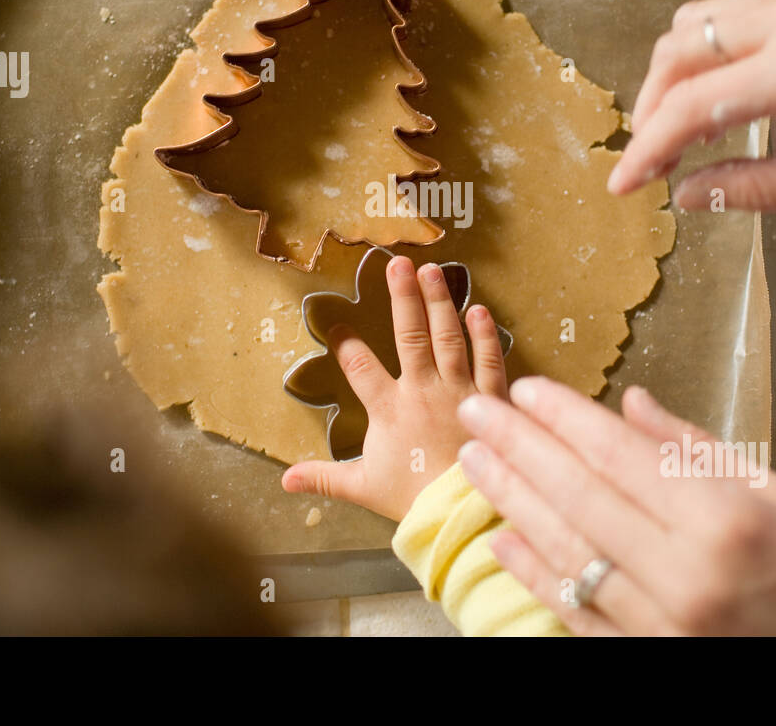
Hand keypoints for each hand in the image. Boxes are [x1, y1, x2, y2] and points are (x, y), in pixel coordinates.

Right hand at [282, 255, 509, 521]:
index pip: (361, 369)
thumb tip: (284, 480)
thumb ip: (324, 477)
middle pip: (410, 336)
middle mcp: (423, 392)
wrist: (463, 512)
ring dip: (439, 302)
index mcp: (389, 410)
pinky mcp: (491, 398)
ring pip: (448, 337)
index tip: (338, 324)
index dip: (347, 345)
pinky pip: (489, 360)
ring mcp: (459, 391)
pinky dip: (485, 335)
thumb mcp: (362, 487)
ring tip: (431, 271)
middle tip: (396, 263)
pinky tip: (479, 309)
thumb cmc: (414, 498)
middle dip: (402, 297)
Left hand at [456, 377, 775, 635]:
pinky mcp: (647, 659)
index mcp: (725, 523)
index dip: (565, 418)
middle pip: (578, 498)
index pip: (619, 456)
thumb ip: (693, 449)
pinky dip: (535, 574)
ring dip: (511, 502)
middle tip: (479, 411)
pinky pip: (575, 611)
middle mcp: (687, 578)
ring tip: (475, 460)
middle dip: (519, 447)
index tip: (528, 389)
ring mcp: (662, 626)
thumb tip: (630, 405)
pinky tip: (501, 540)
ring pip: (565, 552)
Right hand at [608, 0, 775, 210]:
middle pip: (676, 53)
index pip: (691, 107)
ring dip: (669, 77)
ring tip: (674, 130)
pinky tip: (713, 95)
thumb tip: (692, 194)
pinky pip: (727, 16)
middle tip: (648, 163)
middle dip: (648, 111)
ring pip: (692, 25)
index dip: (646, 150)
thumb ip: (761, 186)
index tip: (624, 184)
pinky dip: (700, 55)